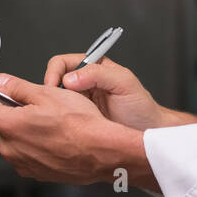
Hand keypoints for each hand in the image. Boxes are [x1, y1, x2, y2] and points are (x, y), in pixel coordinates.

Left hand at [0, 72, 156, 188]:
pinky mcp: (35, 173)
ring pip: (10, 139)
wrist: (101, 152)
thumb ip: (17, 87)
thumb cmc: (78, 123)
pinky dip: (29, 142)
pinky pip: (24, 153)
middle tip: (18, 98)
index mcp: (8, 125)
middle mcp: (10, 148)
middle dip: (2, 109)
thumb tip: (0, 82)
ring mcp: (22, 163)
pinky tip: (48, 135)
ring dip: (17, 127)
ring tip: (40, 117)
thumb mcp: (46, 93)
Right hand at [43, 53, 165, 130]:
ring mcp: (79, 101)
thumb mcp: (123, 83)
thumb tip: (70, 78)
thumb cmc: (140, 107)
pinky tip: (64, 126)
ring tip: (60, 118)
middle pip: (54, 80)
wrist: (146, 133)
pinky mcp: (77, 119)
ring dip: (54, 107)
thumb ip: (99, 74)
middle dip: (50, 92)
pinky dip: (58, 120)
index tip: (53, 88)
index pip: (62, 62)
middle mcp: (83, 82)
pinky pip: (60, 116)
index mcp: (93, 66)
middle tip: (55, 106)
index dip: (54, 73)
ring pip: (54, 100)